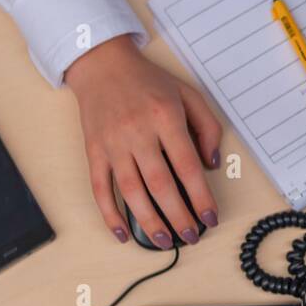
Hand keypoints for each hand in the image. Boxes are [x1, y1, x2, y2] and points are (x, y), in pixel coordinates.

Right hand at [64, 35, 221, 246]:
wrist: (103, 65)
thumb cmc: (148, 81)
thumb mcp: (188, 94)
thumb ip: (207, 127)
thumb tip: (211, 164)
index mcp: (165, 117)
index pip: (187, 166)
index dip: (201, 196)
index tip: (210, 217)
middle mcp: (138, 132)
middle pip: (160, 184)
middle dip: (178, 216)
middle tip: (191, 236)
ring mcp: (113, 143)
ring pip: (131, 191)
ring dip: (149, 221)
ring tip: (165, 240)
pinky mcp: (94, 151)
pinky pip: (100, 188)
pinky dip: (109, 214)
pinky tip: (122, 232)